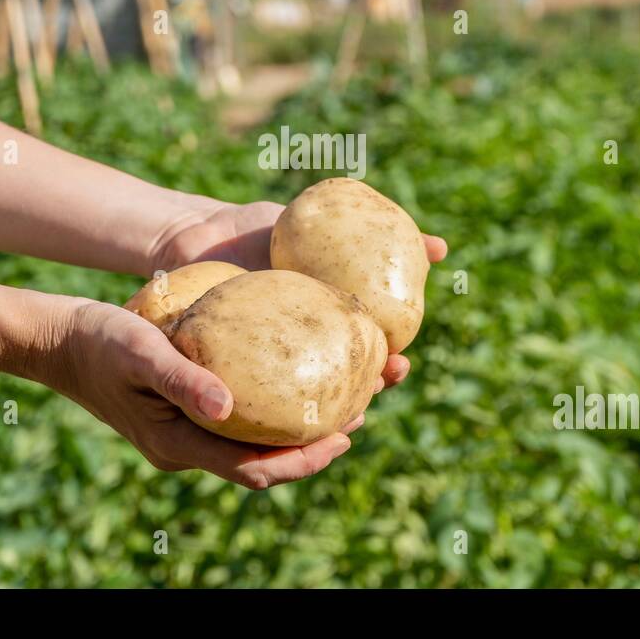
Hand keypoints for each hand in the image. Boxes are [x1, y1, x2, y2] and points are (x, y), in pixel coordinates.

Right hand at [35, 300, 362, 488]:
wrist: (57, 340)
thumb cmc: (99, 341)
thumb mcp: (141, 351)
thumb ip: (183, 379)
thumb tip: (230, 408)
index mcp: (179, 444)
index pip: (256, 468)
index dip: (305, 459)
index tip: (346, 434)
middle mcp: (186, 447)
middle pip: (264, 461)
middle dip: (316, 443)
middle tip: (362, 411)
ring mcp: (185, 433)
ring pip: (255, 442)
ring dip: (299, 427)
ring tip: (345, 397)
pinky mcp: (184, 412)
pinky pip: (241, 421)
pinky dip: (275, 407)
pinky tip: (296, 377)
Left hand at [152, 199, 448, 391]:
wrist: (195, 232)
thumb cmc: (258, 229)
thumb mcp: (316, 225)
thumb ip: (374, 234)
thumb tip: (444, 248)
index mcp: (325, 326)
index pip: (366, 356)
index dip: (387, 365)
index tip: (400, 362)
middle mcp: (300, 352)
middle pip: (340, 384)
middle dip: (361, 390)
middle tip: (372, 383)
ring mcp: (264, 364)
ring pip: (299, 400)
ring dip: (320, 412)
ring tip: (335, 412)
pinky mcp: (226, 370)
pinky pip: (249, 396)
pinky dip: (264, 411)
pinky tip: (267, 408)